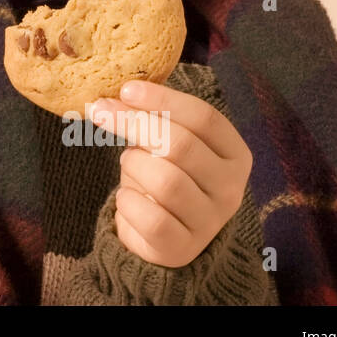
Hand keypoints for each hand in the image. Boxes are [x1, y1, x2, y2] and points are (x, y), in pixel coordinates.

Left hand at [88, 79, 252, 267]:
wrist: (165, 236)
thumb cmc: (165, 175)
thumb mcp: (167, 143)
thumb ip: (150, 119)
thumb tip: (108, 100)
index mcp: (235, 154)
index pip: (205, 118)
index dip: (163, 100)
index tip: (126, 89)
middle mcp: (230, 188)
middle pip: (182, 145)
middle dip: (135, 123)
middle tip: (102, 112)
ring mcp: (210, 221)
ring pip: (166, 181)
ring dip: (134, 165)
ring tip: (129, 165)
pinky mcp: (183, 247)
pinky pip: (150, 217)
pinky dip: (128, 201)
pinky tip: (128, 198)